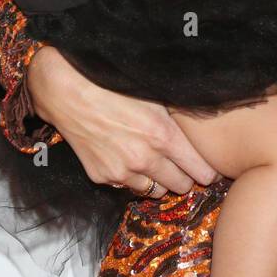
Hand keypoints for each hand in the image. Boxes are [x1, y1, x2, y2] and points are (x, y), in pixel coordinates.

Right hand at [26, 46, 219, 196]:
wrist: (67, 91)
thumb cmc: (113, 85)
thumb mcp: (155, 94)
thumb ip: (178, 116)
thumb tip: (204, 118)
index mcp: (163, 136)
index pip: (201, 170)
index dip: (208, 171)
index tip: (209, 170)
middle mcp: (145, 158)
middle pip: (182, 186)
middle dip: (186, 177)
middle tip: (183, 167)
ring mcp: (122, 171)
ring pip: (156, 191)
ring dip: (160, 181)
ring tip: (157, 165)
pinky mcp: (102, 176)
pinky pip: (128, 187)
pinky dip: (133, 179)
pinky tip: (130, 161)